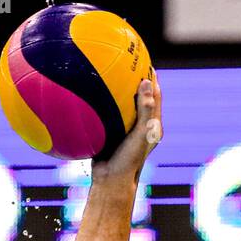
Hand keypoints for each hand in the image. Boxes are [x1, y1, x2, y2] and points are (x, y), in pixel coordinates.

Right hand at [92, 67, 161, 184]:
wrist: (111, 181)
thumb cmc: (129, 160)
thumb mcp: (140, 133)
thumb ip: (144, 109)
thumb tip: (146, 82)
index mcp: (152, 125)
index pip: (155, 95)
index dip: (151, 77)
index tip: (144, 59)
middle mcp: (140, 126)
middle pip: (138, 97)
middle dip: (132, 79)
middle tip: (122, 59)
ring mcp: (124, 131)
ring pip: (120, 105)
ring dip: (114, 90)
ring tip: (102, 71)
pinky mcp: (110, 135)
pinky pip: (104, 115)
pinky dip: (98, 104)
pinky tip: (85, 94)